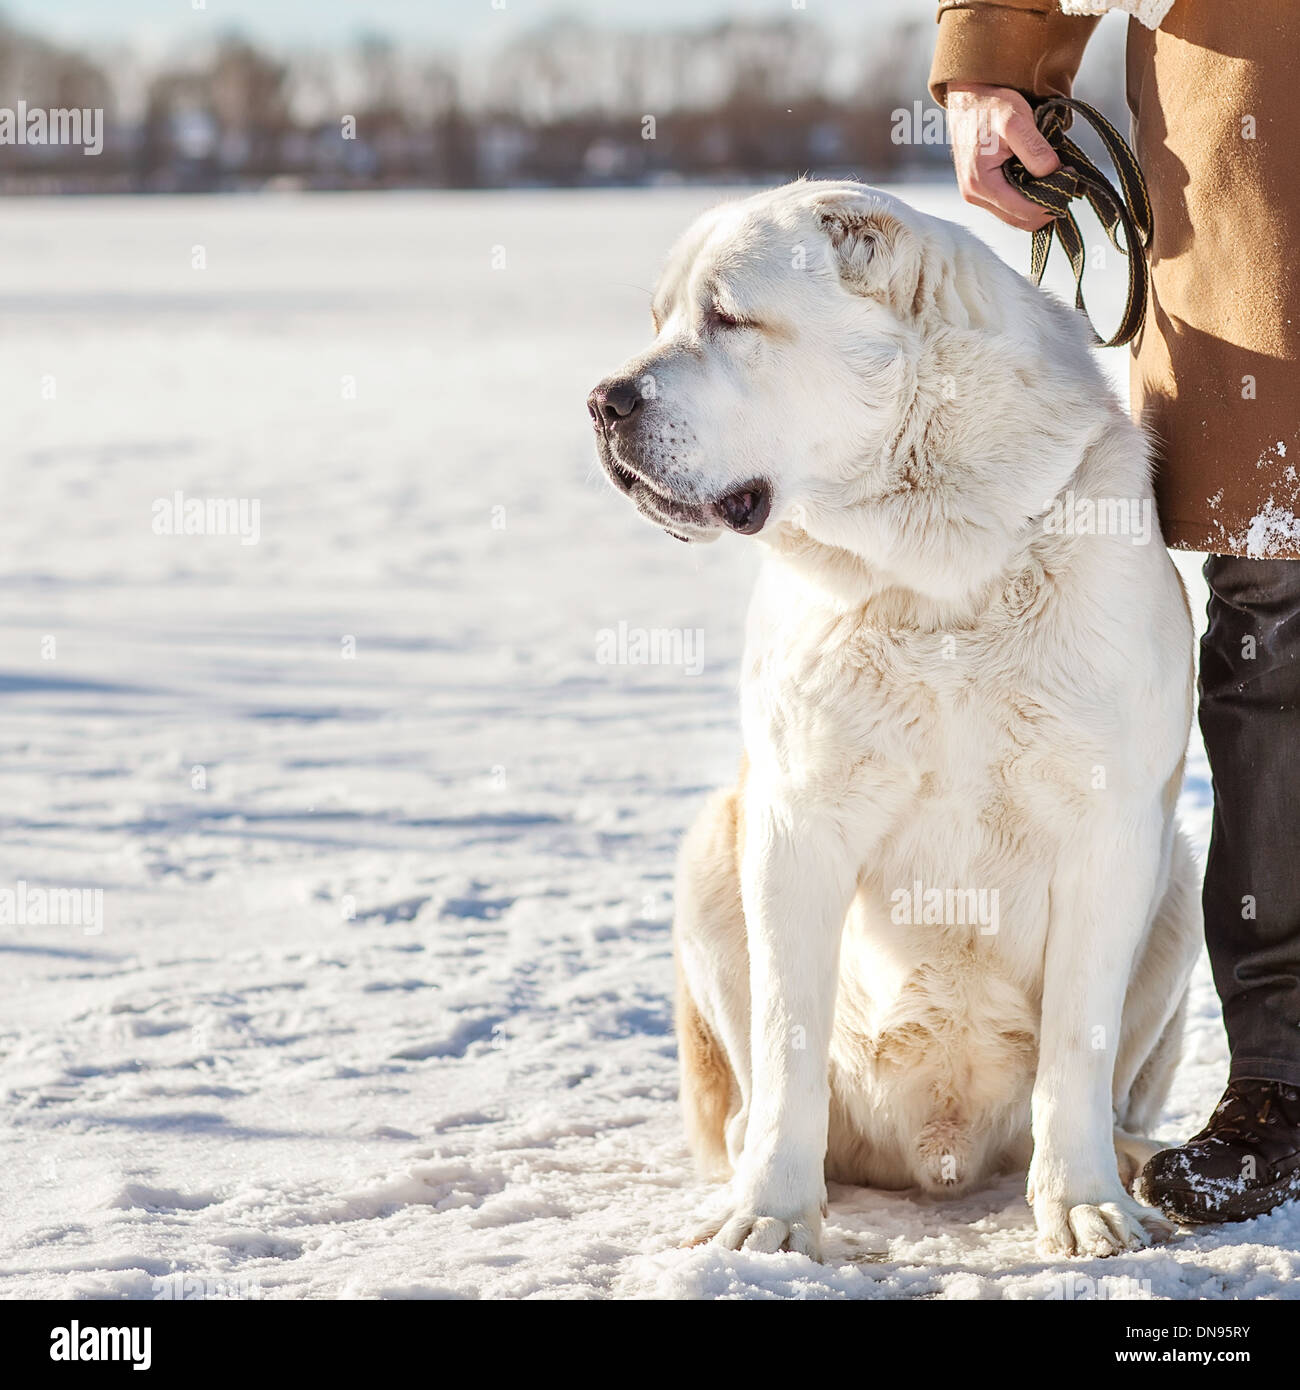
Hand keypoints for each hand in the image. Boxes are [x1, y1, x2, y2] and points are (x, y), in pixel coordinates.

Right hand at [947, 83, 1060, 231]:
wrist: (969, 98)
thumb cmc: (991, 105)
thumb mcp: (1016, 119)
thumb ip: (1034, 148)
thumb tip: (1054, 172)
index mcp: (981, 184)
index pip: (1025, 212)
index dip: (1052, 201)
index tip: (1071, 176)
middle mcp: (975, 196)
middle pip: (1021, 220)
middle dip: (1047, 206)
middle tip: (1067, 180)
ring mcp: (977, 197)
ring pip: (1016, 217)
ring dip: (1038, 203)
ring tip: (1054, 177)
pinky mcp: (982, 192)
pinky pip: (1010, 207)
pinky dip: (1028, 198)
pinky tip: (1039, 179)